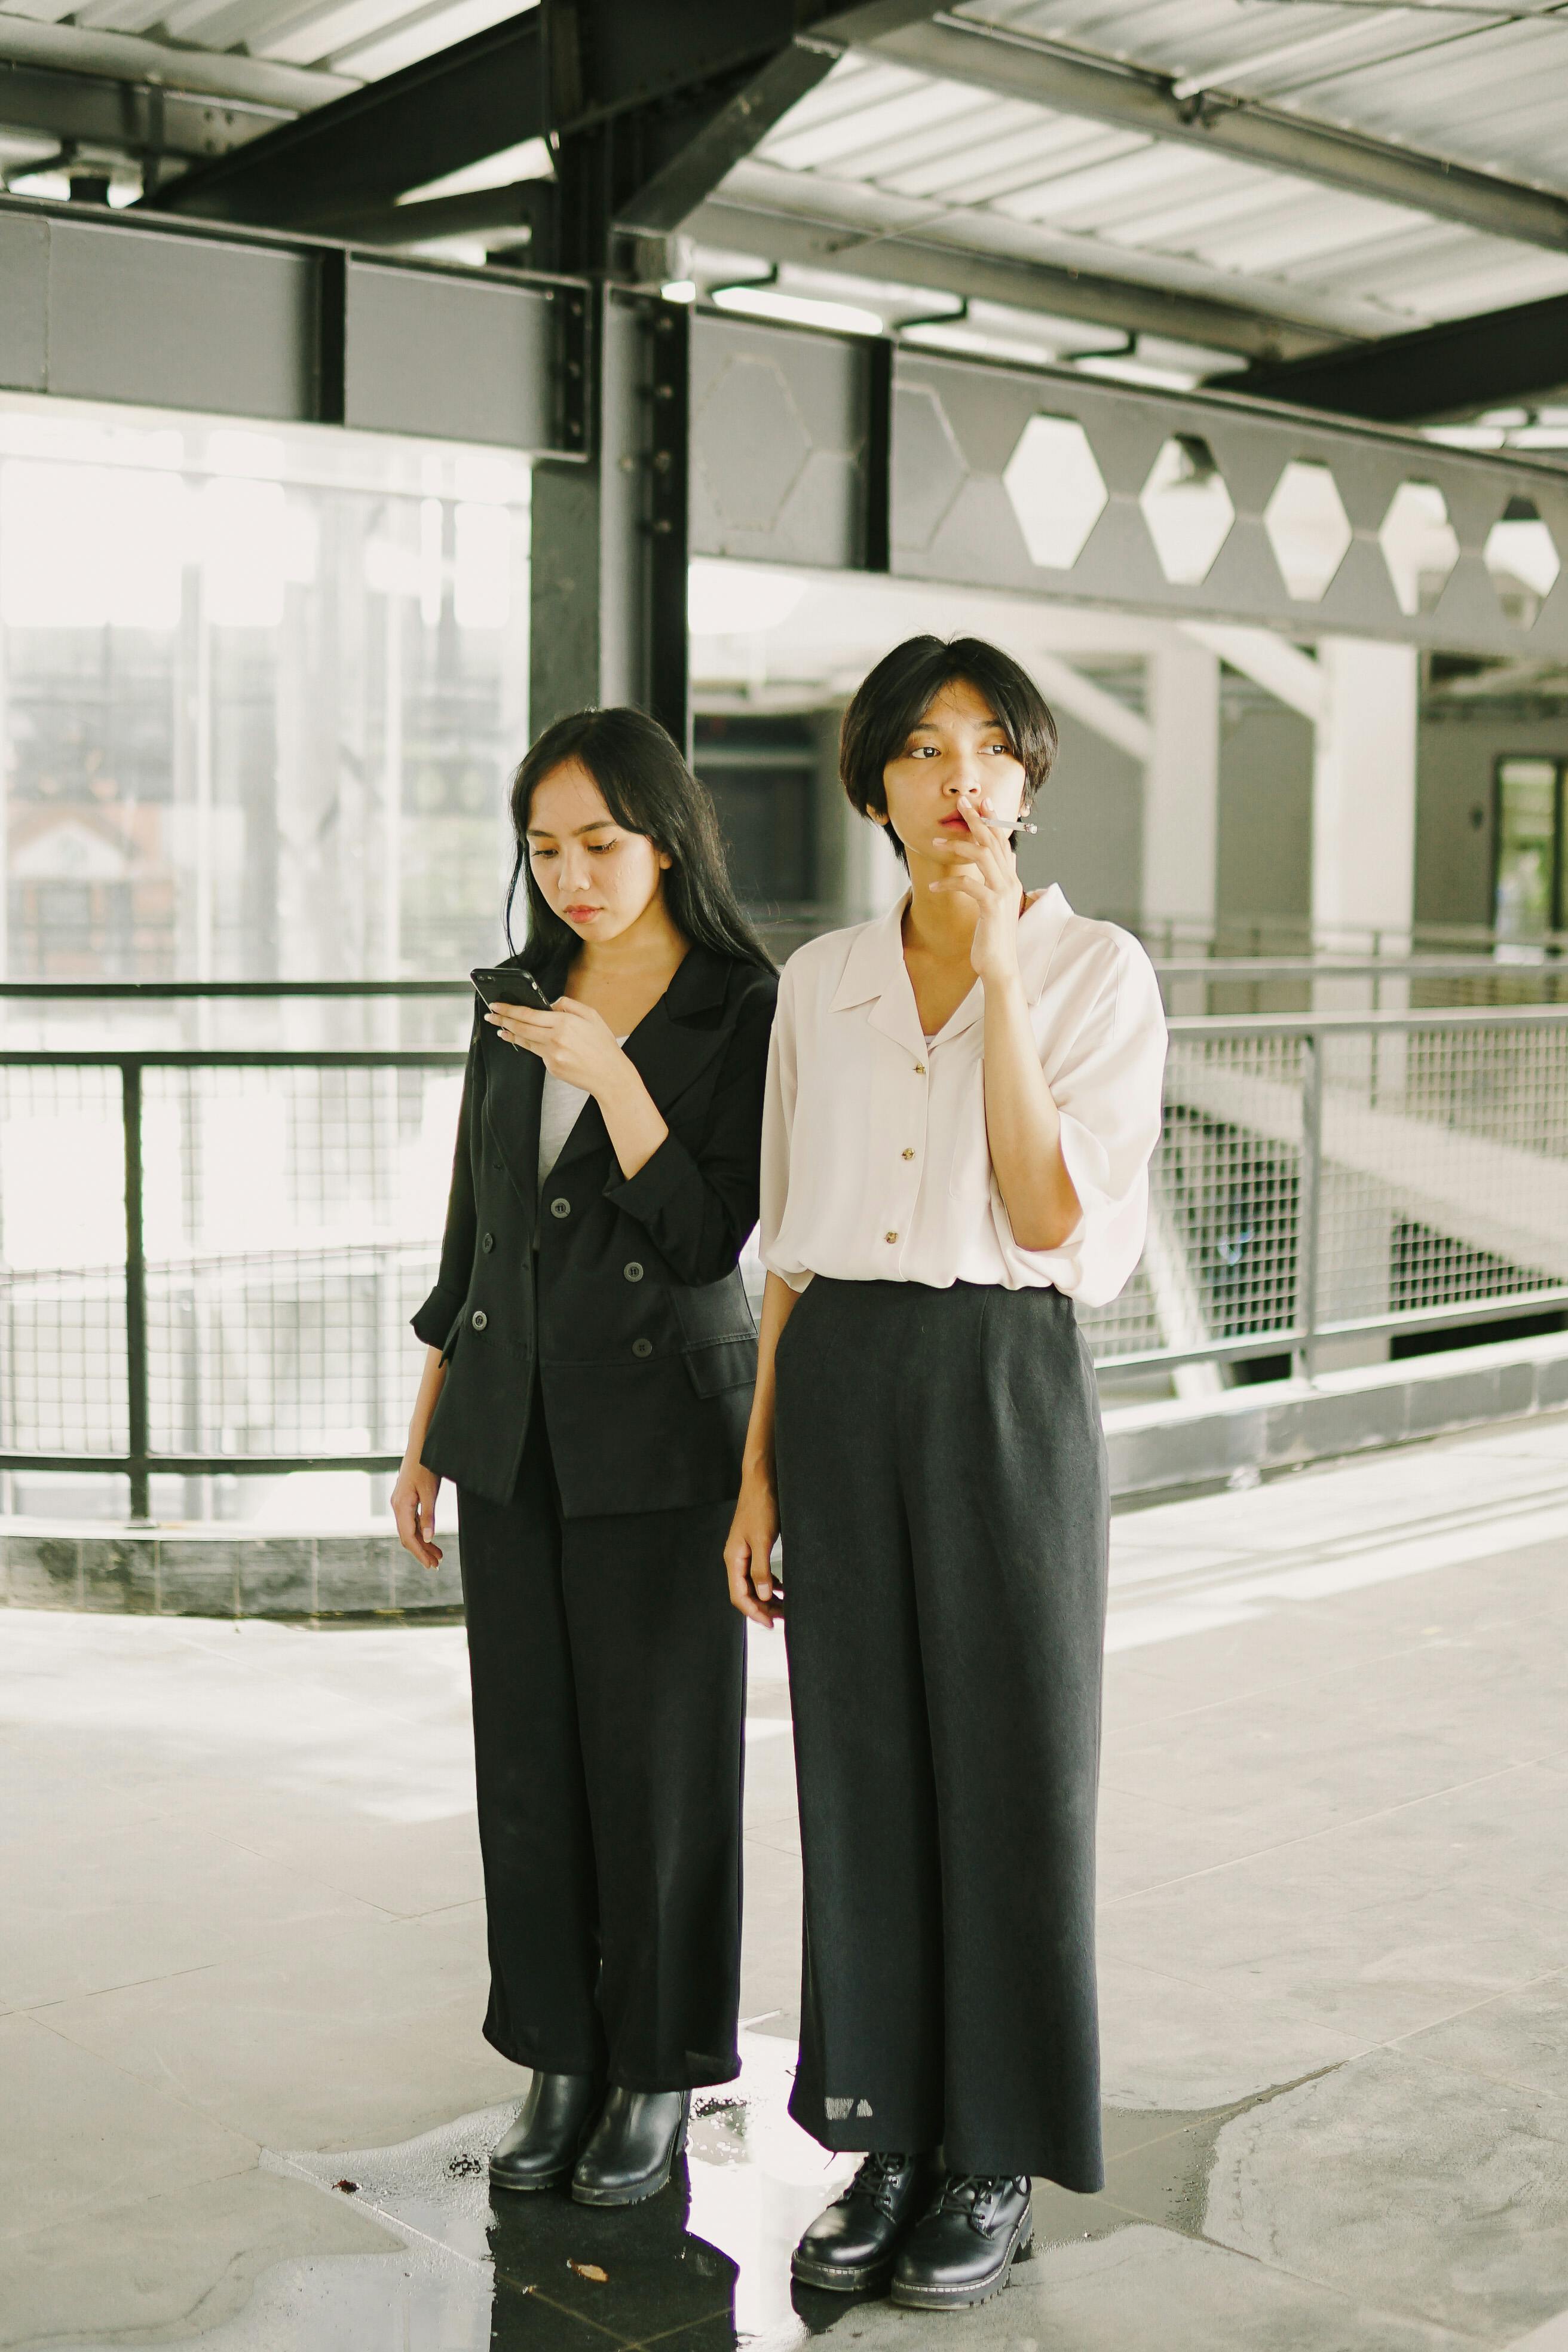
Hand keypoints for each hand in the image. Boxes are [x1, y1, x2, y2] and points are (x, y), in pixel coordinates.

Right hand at [391, 1460, 442, 1570]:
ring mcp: (400, 1503)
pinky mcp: (406, 1500)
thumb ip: (428, 1516)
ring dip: (422, 1543)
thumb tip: (427, 1538)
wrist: (419, 1446)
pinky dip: (421, 1531)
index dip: (419, 1553)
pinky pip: (411, 1521)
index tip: (430, 1565)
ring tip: (438, 1555)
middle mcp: (397, 1507)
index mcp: (401, 1506)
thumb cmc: (425, 1467)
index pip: (408, 1538)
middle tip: (437, 1564)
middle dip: (421, 1551)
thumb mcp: (429, 1492)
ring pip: (410, 1530)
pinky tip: (430, 1538)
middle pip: (408, 1536)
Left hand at [487, 995, 627, 1098]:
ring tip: (500, 1028)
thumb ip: (569, 1005)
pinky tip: (520, 1041)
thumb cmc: (603, 1045)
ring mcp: (552, 1055)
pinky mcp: (552, 1067)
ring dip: (510, 1033)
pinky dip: (528, 1045)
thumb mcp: (591, 1015)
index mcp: (565, 1022)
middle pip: (521, 1027)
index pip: (529, 1013)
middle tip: (490, 1015)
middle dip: (502, 1019)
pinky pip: (537, 1053)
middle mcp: (555, 1038)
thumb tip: (549, 1004)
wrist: (611, 1075)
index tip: (497, 1004)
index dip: (509, 1008)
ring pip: (525, 1041)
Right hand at [725, 1466, 782, 1628]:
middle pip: (746, 1593)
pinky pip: (760, 1573)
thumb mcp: (763, 1540)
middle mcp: (736, 1558)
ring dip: (768, 1597)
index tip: (770, 1624)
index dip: (754, 1612)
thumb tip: (764, 1595)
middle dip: (763, 1608)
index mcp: (733, 1558)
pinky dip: (771, 1583)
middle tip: (783, 1618)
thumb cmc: (761, 1505)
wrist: (762, 1480)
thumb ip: (761, 1569)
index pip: (739, 1595)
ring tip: (785, 1608)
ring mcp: (745, 1552)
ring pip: (754, 1584)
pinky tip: (783, 1588)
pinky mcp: (754, 1546)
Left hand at [928, 795, 1023, 985]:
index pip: (1003, 842)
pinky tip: (933, 886)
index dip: (993, 820)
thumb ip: (1000, 881)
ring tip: (934, 843)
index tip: (982, 802)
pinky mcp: (992, 907)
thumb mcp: (997, 905)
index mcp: (1011, 879)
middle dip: (976, 820)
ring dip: (957, 846)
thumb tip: (1006, 859)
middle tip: (960, 803)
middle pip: (994, 841)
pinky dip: (949, 882)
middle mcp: (1011, 882)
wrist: (1000, 966)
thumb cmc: (993, 937)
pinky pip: (969, 884)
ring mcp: (1003, 893)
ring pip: (982, 856)